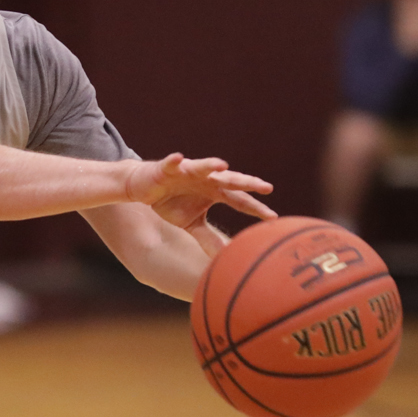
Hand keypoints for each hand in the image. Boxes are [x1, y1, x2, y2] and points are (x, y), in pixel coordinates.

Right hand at [129, 153, 276, 227]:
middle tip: (267, 188)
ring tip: (223, 166)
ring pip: (204, 168)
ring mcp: (188, 171)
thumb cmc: (171, 202)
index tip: (273, 218)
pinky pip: (172, 163)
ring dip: (212, 166)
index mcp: (215, 192)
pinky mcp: (168, 168)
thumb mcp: (192, 224)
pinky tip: (179, 158)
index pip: (240, 201)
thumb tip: (223, 258)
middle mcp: (207, 179)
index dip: (255, 208)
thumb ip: (208, 238)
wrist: (144, 187)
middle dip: (247, 183)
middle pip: (230, 181)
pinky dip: (175, 161)